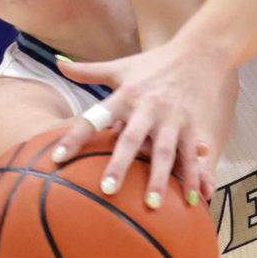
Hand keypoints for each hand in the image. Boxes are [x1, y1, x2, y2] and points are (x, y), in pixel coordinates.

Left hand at [53, 36, 233, 206]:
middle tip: (107, 190)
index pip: (94, 117)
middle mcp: (147, 108)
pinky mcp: (192, 125)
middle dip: (120, 165)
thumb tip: (57, 61)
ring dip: (159, 179)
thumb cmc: (155, 62)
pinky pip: (190, 154)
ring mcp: (171, 118)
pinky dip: (191, 176)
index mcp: (125, 96)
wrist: (199, 52)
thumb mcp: (121, 66)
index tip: (57, 158)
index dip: (75, 137)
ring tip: (152, 205)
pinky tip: (191, 199)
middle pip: (130, 140)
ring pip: (163, 152)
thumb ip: (88, 70)